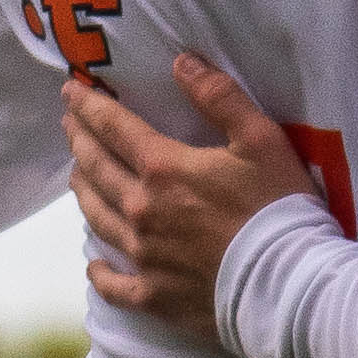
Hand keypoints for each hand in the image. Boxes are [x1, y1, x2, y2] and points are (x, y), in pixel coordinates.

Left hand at [65, 53, 317, 337]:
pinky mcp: (154, 297)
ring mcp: (144, 257)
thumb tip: (181, 61)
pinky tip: (95, 264)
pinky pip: (114, 285)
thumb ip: (219, 97)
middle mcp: (142, 210)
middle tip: (69, 125)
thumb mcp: (261, 139)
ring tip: (76, 177)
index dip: (88, 106)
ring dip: (83, 193)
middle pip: (97, 170)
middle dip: (79, 141)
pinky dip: (100, 272)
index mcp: (164, 169)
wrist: (288, 286)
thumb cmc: (279, 208)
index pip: (114, 128)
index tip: (69, 91)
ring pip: (98, 219)